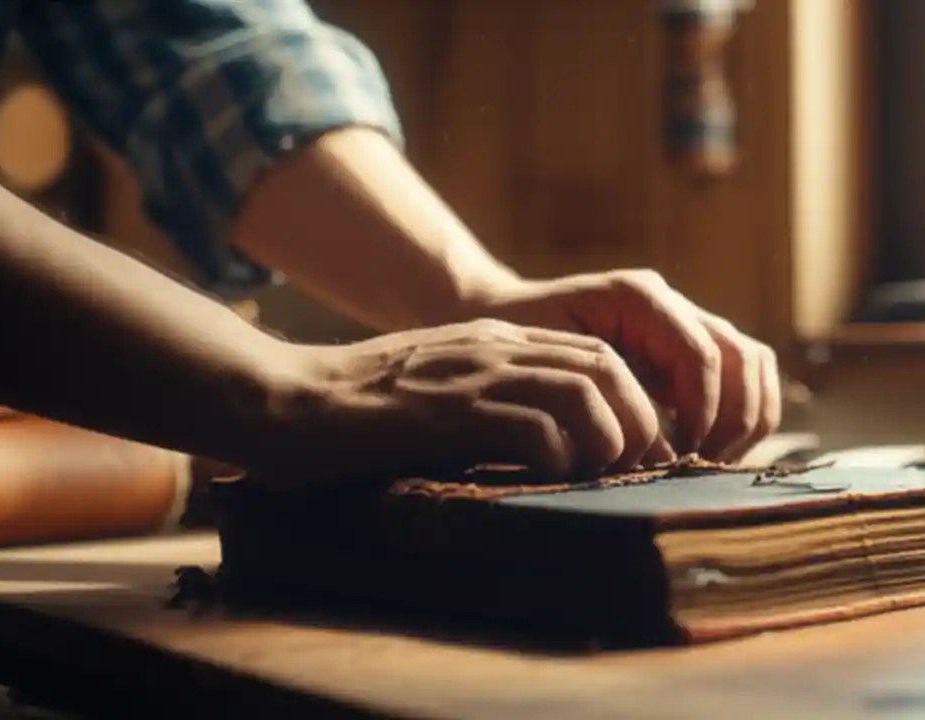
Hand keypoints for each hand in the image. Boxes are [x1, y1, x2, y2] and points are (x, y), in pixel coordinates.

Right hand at [264, 319, 669, 480]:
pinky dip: (556, 456)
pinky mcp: (448, 413)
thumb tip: (552, 441)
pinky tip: (544, 476)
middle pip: (605, 367)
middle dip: (636, 419)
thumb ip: (492, 394)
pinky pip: (533, 428)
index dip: (632, 399)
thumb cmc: (359, 406)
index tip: (634, 447)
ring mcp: (472, 376)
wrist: (287, 398)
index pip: (595, 353)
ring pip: (582, 392)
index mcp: (496, 340)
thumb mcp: (441, 383)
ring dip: (605, 438)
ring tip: (597, 472)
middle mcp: (494, 349)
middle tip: (632, 464)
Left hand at [466, 270, 781, 461]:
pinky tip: (709, 450)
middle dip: (735, 417)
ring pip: (753, 364)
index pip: (702, 355)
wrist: (503, 320)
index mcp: (638, 298)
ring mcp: (684, 324)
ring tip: (712, 460)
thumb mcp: (551, 372)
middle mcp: (670, 304)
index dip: (705, 410)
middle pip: (743, 356)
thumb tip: (665, 453)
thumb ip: (607, 402)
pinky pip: (740, 377)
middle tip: (706, 463)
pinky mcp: (688, 350)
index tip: (686, 455)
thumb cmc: (518, 348)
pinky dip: (740, 415)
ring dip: (746, 418)